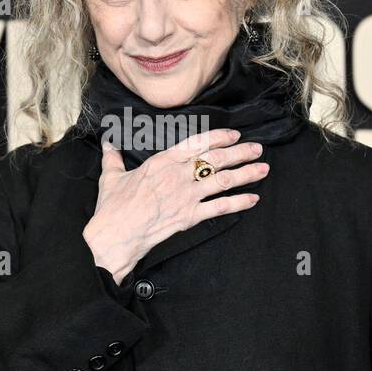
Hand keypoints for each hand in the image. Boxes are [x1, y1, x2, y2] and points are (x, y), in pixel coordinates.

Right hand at [82, 127, 267, 283]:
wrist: (115, 235)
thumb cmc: (112, 207)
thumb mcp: (112, 177)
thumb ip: (113, 158)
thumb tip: (108, 143)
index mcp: (161, 162)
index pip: (196, 143)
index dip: (219, 137)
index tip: (234, 135)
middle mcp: (177, 175)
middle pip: (216, 159)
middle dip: (240, 152)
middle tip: (257, 149)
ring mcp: (186, 196)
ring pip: (222, 180)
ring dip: (246, 174)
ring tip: (263, 169)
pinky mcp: (189, 216)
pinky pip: (220, 207)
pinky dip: (238, 202)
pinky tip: (253, 199)